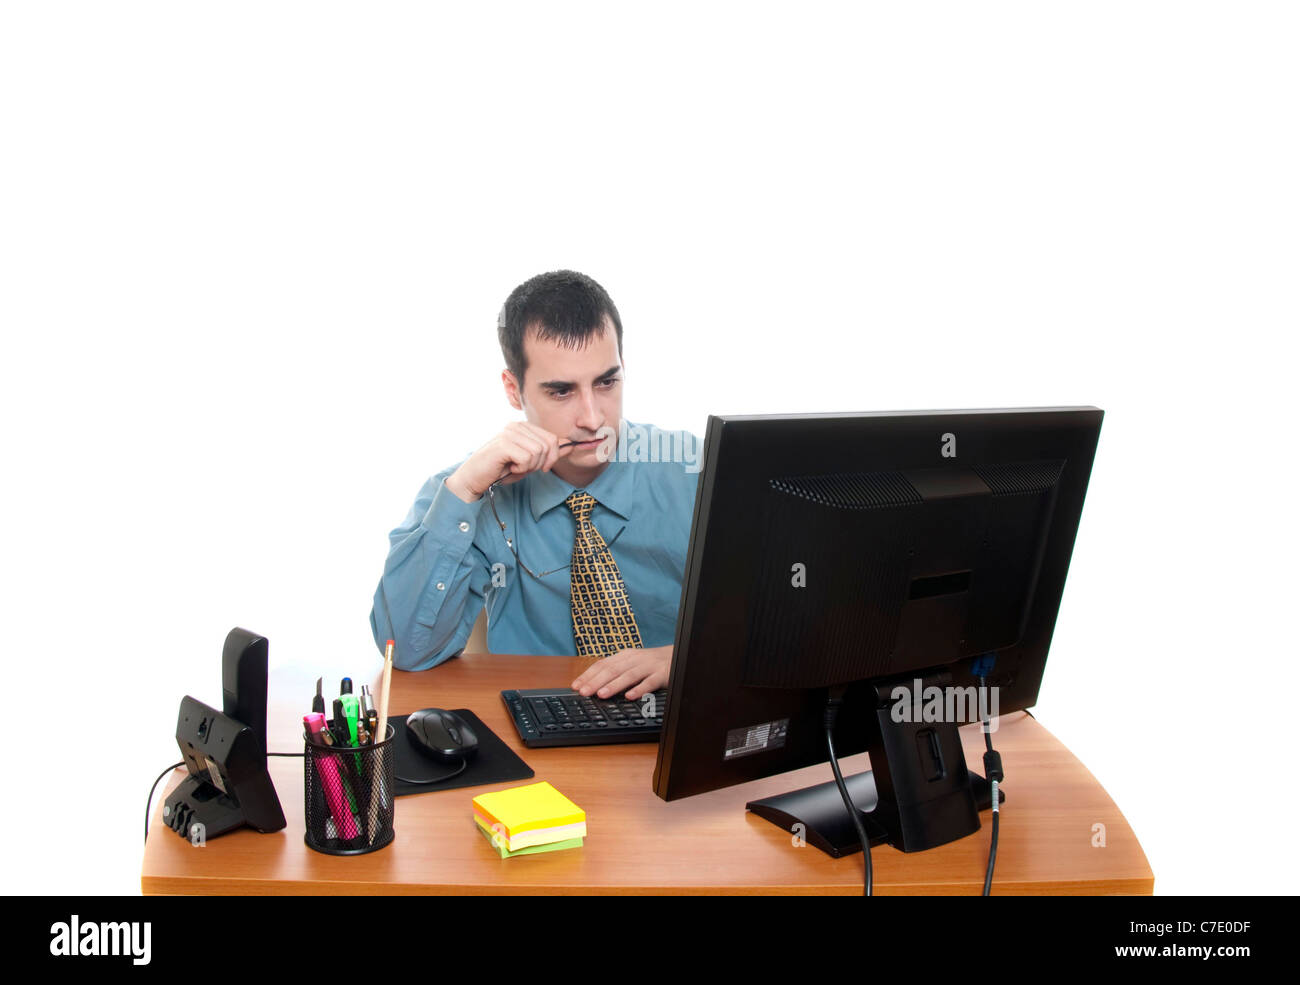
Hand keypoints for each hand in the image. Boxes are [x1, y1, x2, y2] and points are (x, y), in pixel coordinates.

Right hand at [444, 422, 575, 502]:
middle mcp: (517, 425)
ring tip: (514, 467)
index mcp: (524, 426)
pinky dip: (520, 469)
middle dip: (540, 463)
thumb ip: (549, 452)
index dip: (552, 457)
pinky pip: (526, 458)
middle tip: (523, 467)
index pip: (553, 438)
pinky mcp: (503, 443)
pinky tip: (509, 467)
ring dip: (528, 467)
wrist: (476, 477)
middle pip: (548, 445)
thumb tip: (572, 445)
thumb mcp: (530, 461)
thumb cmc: (502, 469)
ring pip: (538, 452)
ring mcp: (509, 433)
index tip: (541, 467)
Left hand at [571, 645, 670, 701]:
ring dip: (613, 685)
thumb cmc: (651, 664)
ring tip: (601, 695)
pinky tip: (630, 697)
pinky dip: (639, 689)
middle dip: (596, 682)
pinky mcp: (662, 674)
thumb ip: (616, 672)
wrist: (680, 655)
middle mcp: (634, 659)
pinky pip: (649, 682)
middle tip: (584, 692)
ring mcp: (648, 666)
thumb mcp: (632, 664)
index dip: (588, 675)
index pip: (602, 664)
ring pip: (628, 675)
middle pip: (612, 670)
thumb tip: (593, 685)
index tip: (575, 686)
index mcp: (624, 656)